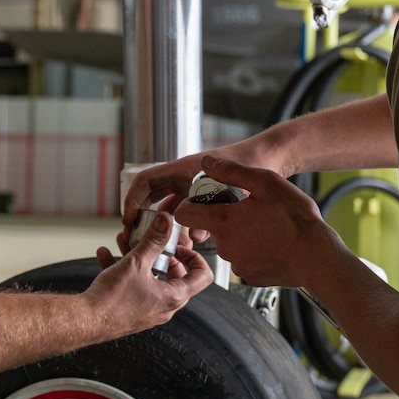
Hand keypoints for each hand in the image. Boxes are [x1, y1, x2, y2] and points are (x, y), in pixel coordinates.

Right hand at [86, 225, 213, 337]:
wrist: (85, 321)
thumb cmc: (111, 299)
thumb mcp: (136, 262)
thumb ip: (154, 239)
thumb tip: (166, 221)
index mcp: (174, 297)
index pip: (203, 276)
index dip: (195, 257)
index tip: (180, 246)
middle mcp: (165, 307)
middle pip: (175, 275)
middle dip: (161, 254)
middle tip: (151, 242)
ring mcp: (149, 311)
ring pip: (151, 279)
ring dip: (139, 258)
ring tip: (124, 243)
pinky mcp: (132, 311)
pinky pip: (134, 287)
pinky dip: (124, 271)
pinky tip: (105, 255)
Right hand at [117, 137, 286, 251]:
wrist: (269, 156)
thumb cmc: (250, 164)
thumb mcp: (228, 188)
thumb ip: (210, 211)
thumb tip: (195, 234)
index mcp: (183, 169)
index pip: (145, 182)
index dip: (132, 200)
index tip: (129, 220)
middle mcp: (184, 176)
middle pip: (153, 196)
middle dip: (144, 217)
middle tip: (138, 237)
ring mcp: (193, 185)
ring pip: (171, 206)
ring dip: (167, 223)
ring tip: (166, 242)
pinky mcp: (205, 194)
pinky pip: (188, 209)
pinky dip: (187, 223)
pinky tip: (193, 238)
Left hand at [172, 154, 337, 289]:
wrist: (317, 257)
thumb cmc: (295, 219)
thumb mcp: (266, 183)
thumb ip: (231, 171)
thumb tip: (207, 163)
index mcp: (223, 222)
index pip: (184, 213)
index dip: (192, 203)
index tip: (209, 199)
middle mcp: (224, 246)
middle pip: (211, 227)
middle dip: (225, 217)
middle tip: (250, 209)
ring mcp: (237, 265)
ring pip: (229, 244)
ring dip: (241, 234)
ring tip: (266, 226)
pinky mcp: (250, 277)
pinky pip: (244, 261)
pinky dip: (254, 252)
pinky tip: (272, 244)